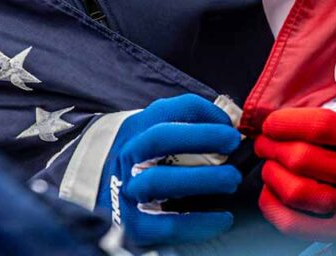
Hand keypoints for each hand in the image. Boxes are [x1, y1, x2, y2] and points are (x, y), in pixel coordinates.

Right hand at [101, 94, 242, 249]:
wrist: (101, 194)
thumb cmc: (143, 163)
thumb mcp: (153, 135)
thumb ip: (185, 127)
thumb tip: (233, 125)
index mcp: (136, 129)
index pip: (168, 110)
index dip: (204, 113)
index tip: (230, 124)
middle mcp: (129, 156)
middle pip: (159, 137)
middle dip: (201, 136)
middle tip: (233, 142)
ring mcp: (129, 189)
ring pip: (159, 180)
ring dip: (201, 178)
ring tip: (231, 179)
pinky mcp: (136, 225)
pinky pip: (168, 223)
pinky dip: (199, 222)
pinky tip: (224, 218)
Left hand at [255, 107, 335, 240]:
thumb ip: (323, 120)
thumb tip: (275, 123)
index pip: (319, 126)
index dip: (284, 123)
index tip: (270, 124)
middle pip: (301, 158)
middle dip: (271, 148)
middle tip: (265, 144)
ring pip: (295, 191)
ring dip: (271, 174)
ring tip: (270, 166)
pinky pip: (293, 222)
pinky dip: (271, 204)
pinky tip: (271, 191)